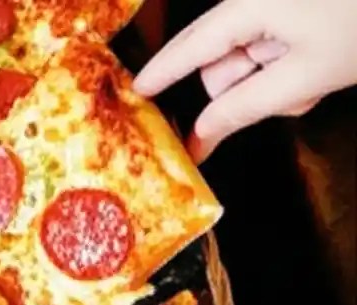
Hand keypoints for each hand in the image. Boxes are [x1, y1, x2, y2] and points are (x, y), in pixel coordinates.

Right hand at [134, 0, 356, 160]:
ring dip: (276, 78)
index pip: (191, 47)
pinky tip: (324, 68)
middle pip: (224, 56)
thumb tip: (202, 134)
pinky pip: (280, 42)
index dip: (163, 71)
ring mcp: (281, 5)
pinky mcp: (301, 10)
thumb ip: (245, 107)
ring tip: (317, 82)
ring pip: (255, 54)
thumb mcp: (305, 77)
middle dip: (244, 85)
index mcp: (249, 8)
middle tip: (285, 99)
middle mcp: (257, 0)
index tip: (137, 90)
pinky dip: (295, 63)